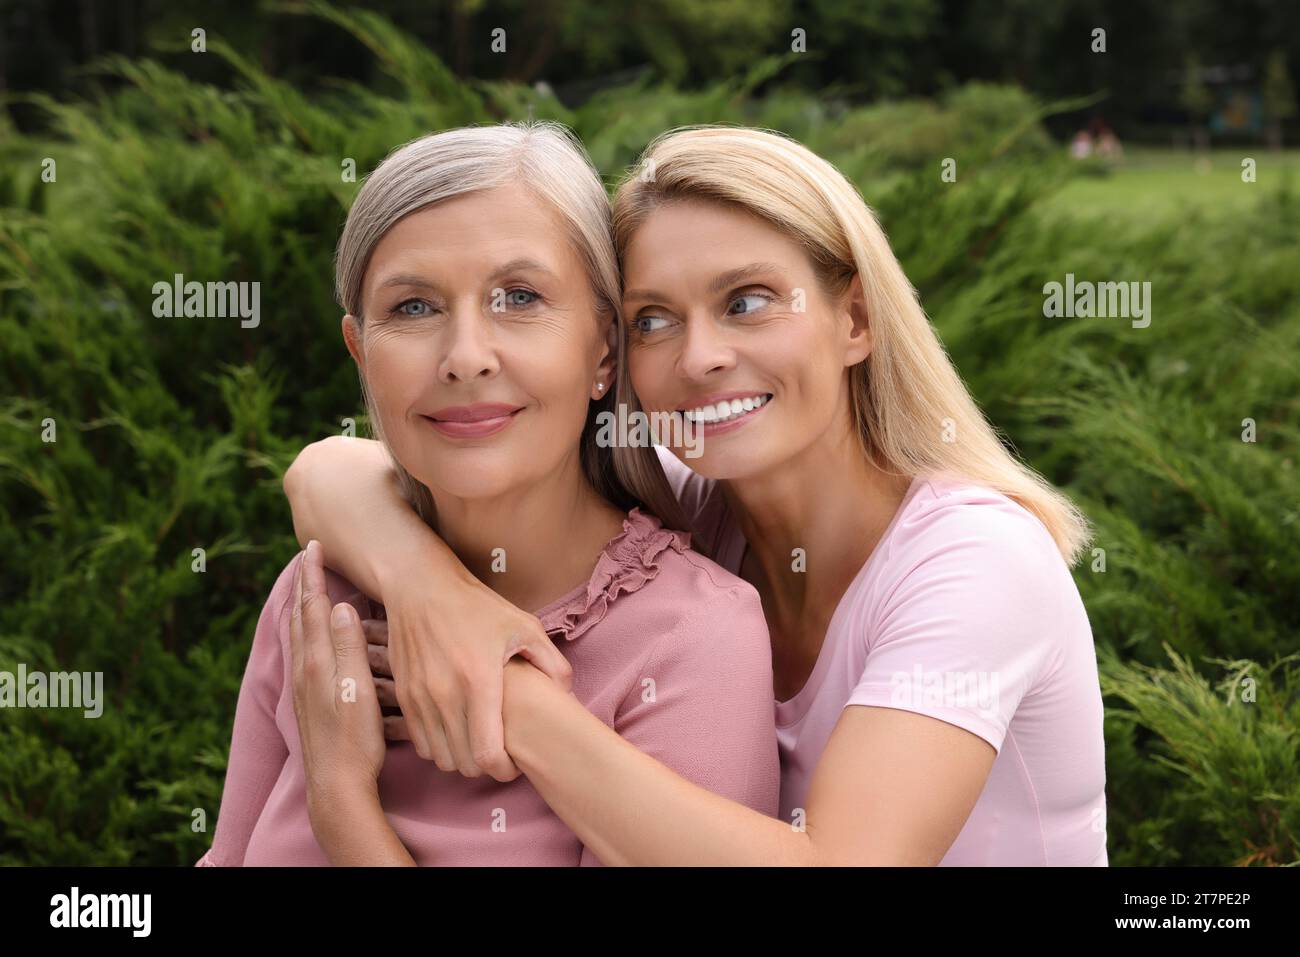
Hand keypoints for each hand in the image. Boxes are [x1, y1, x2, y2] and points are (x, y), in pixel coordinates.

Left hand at [289, 540, 386, 827]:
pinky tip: (310, 634)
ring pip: (298, 633)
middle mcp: (304, 669)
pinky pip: (301, 649)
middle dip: (303, 583)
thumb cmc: (355, 741)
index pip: (313, 607)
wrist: (336, 786)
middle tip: (308, 556)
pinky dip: (304, 628)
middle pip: (300, 616)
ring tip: (308, 586)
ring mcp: (302, 685)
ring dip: (302, 604)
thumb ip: (347, 648)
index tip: (313, 545)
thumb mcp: (357, 691)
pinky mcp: (306, 699)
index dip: (313, 575)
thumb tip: (339, 606)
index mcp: (317, 662)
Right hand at [380, 578, 569, 781]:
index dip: (503, 770)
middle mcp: (445, 694)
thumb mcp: (525, 626)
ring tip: (476, 743)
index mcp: (479, 680)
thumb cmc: (477, 607)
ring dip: (460, 759)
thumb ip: (552, 662)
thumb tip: (566, 694)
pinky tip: (454, 730)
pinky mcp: (403, 695)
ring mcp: (420, 696)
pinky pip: (420, 742)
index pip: (487, 755)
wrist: (421, 587)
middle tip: (499, 753)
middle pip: (464, 764)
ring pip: (440, 757)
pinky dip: (438, 746)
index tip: (513, 763)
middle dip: (485, 767)